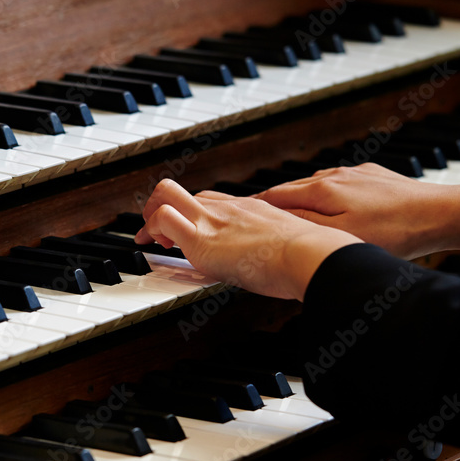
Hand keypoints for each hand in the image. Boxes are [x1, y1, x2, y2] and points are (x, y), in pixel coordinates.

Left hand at [135, 179, 361, 300]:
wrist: (309, 254)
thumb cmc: (309, 257)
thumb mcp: (294, 246)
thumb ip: (285, 250)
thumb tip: (294, 269)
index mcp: (249, 210)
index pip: (212, 199)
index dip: (194, 212)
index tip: (189, 231)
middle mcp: (228, 209)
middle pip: (185, 191)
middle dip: (163, 207)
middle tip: (159, 231)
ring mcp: (213, 220)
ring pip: (166, 193)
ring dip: (150, 216)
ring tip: (151, 238)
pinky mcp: (202, 239)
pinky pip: (163, 217)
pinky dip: (151, 228)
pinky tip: (155, 246)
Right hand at [254, 163, 459, 258]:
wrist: (440, 212)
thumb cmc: (396, 231)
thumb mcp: (343, 236)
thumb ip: (306, 227)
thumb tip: (275, 220)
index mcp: (322, 191)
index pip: (275, 196)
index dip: (252, 205)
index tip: (234, 211)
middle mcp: (334, 176)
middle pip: (291, 187)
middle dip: (269, 199)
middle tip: (249, 210)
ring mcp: (354, 174)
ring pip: (313, 184)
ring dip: (295, 195)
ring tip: (281, 208)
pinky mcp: (372, 176)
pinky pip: (337, 183)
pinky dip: (321, 193)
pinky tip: (325, 202)